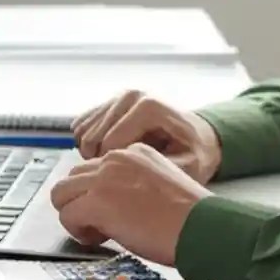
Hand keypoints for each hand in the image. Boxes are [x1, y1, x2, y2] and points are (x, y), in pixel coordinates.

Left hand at [50, 142, 212, 265]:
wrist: (200, 226)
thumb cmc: (190, 216)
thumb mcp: (162, 183)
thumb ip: (135, 183)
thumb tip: (113, 203)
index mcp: (135, 151)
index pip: (97, 167)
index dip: (100, 193)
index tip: (117, 212)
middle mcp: (116, 158)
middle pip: (74, 177)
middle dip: (81, 202)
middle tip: (102, 224)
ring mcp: (104, 178)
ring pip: (62, 193)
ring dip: (74, 214)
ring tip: (97, 231)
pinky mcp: (97, 201)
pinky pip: (67, 215)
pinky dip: (77, 231)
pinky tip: (100, 238)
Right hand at [72, 90, 222, 184]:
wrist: (197, 136)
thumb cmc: (194, 154)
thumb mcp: (189, 166)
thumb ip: (161, 167)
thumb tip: (129, 171)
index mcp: (149, 107)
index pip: (112, 141)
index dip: (111, 168)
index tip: (122, 184)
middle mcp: (132, 95)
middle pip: (94, 135)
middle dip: (98, 162)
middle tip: (113, 180)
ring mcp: (119, 96)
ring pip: (84, 130)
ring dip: (90, 154)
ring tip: (111, 170)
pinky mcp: (109, 102)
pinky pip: (82, 125)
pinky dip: (86, 144)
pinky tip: (104, 158)